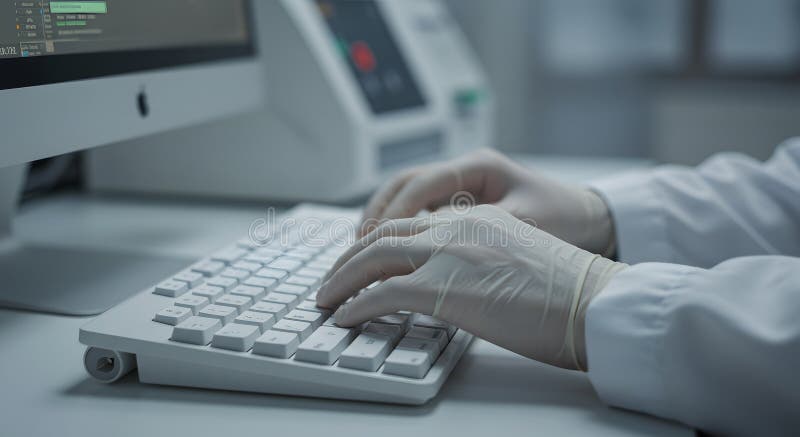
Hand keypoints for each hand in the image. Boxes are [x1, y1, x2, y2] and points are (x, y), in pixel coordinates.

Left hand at [317, 205, 626, 370]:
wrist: (593, 300)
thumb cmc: (569, 291)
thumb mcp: (518, 258)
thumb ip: (482, 257)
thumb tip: (460, 282)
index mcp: (476, 217)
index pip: (411, 222)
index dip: (377, 239)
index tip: (361, 258)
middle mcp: (456, 226)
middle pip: (383, 233)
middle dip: (349, 256)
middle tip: (332, 277)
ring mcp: (448, 252)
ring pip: (373, 256)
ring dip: (341, 278)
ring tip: (326, 298)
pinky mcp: (443, 286)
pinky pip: (381, 292)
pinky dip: (355, 304)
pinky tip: (344, 317)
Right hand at [360, 148, 615, 254]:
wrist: (595, 223)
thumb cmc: (567, 220)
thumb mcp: (524, 226)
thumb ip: (478, 233)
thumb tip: (429, 252)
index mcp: (480, 167)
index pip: (422, 183)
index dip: (393, 212)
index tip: (372, 240)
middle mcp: (467, 172)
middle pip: (404, 184)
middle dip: (377, 214)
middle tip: (356, 248)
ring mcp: (464, 187)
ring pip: (408, 196)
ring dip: (383, 220)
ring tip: (362, 252)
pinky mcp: (465, 206)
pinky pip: (422, 213)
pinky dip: (402, 230)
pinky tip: (390, 254)